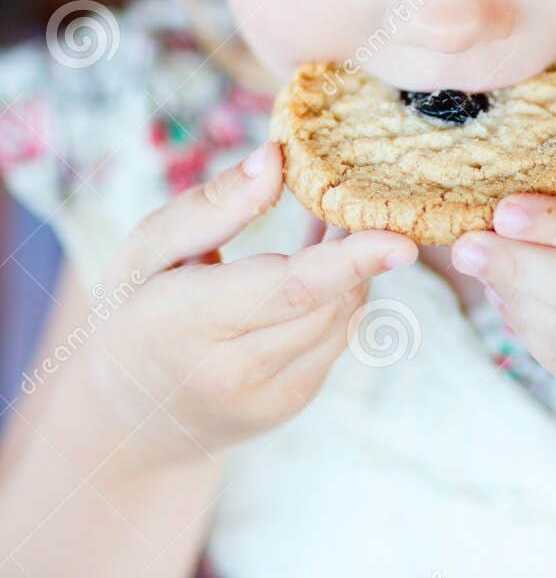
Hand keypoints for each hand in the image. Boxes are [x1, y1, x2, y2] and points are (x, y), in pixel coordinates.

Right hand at [89, 142, 417, 464]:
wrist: (130, 420)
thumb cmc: (135, 313)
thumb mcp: (148, 249)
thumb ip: (213, 205)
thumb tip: (276, 158)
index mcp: (184, 323)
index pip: (288, 289)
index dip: (351, 261)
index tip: (403, 239)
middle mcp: (230, 372)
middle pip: (327, 302)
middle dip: (356, 251)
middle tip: (358, 198)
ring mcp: (266, 399)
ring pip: (340, 321)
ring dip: (351, 272)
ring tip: (332, 225)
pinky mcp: (289, 406)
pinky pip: (334, 340)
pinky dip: (338, 299)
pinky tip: (319, 270)